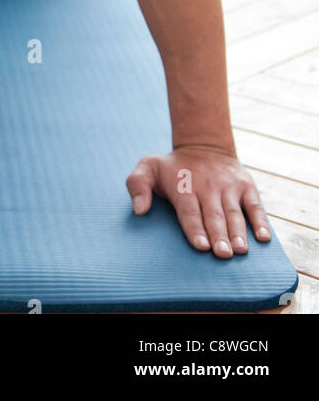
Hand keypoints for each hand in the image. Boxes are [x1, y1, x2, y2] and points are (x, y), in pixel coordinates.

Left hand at [126, 145, 272, 255]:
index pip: (189, 210)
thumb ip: (137, 185)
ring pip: (234, 212)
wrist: (203, 145)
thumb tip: (139, 210)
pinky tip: (263, 237)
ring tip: (241, 250)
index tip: (201, 246)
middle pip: (213, 214)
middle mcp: (207, 186)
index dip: (195, 228)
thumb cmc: (172, 167)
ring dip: (238, 231)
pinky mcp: (246, 186)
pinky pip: (255, 204)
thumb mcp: (148, 167)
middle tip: (223, 254)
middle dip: (219, 235)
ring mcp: (228, 186)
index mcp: (183, 186)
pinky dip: (260, 220)